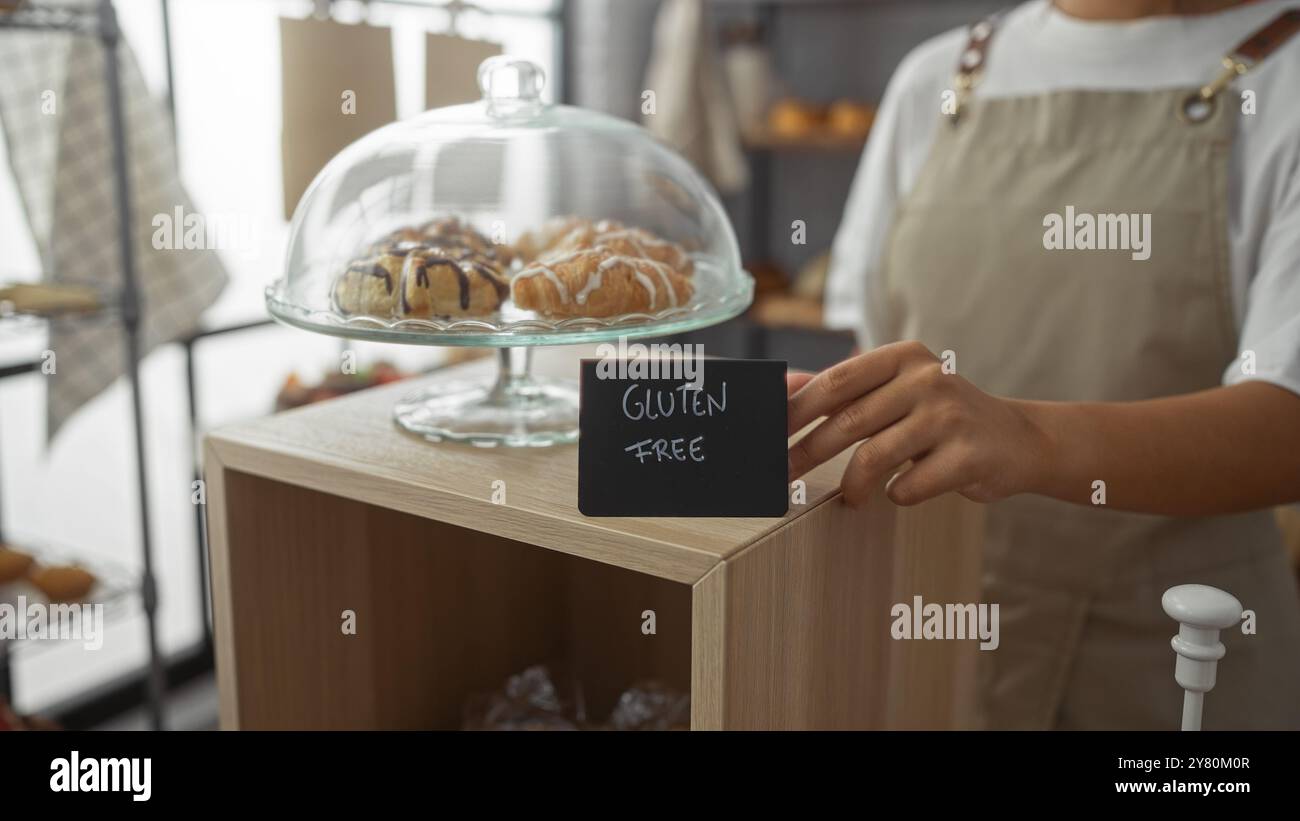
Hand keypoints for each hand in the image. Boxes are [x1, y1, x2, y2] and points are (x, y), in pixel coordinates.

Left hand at [786, 341, 1051, 506]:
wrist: (1016, 440)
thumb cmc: (940, 417)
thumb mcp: (896, 390)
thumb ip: (844, 389)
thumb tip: (783, 387)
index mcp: (904, 356)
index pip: (837, 380)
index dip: (797, 409)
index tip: (768, 432)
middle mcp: (927, 379)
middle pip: (848, 421)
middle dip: (808, 451)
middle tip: (784, 473)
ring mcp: (950, 416)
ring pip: (874, 456)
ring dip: (852, 484)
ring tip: (850, 496)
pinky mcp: (968, 456)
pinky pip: (908, 485)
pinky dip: (895, 495)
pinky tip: (900, 491)